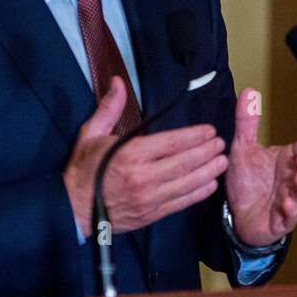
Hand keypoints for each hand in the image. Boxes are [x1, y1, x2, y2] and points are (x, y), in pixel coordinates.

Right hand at [63, 77, 227, 236]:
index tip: (209, 130)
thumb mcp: (91, 134)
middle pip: (185, 162)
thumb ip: (109, 108)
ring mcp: (149, 198)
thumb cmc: (83, 170)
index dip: (194, 136)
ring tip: (223, 161)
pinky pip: (181, 203)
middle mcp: (143, 177)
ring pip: (187, 183)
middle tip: (221, 143)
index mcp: (130, 154)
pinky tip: (210, 184)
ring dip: (209, 171)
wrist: (73, 210)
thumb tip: (118, 82)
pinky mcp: (152, 214)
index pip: (171, 143)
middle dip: (207, 152)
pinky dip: (199, 193)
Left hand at [224, 88, 296, 246]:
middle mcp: (292, 180)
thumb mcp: (242, 148)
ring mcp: (290, 201)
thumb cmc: (246, 182)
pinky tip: (286, 204)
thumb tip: (248, 91)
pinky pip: (292, 218)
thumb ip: (247, 122)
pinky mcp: (281, 221)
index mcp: (287, 161)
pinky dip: (292, 211)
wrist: (235, 215)